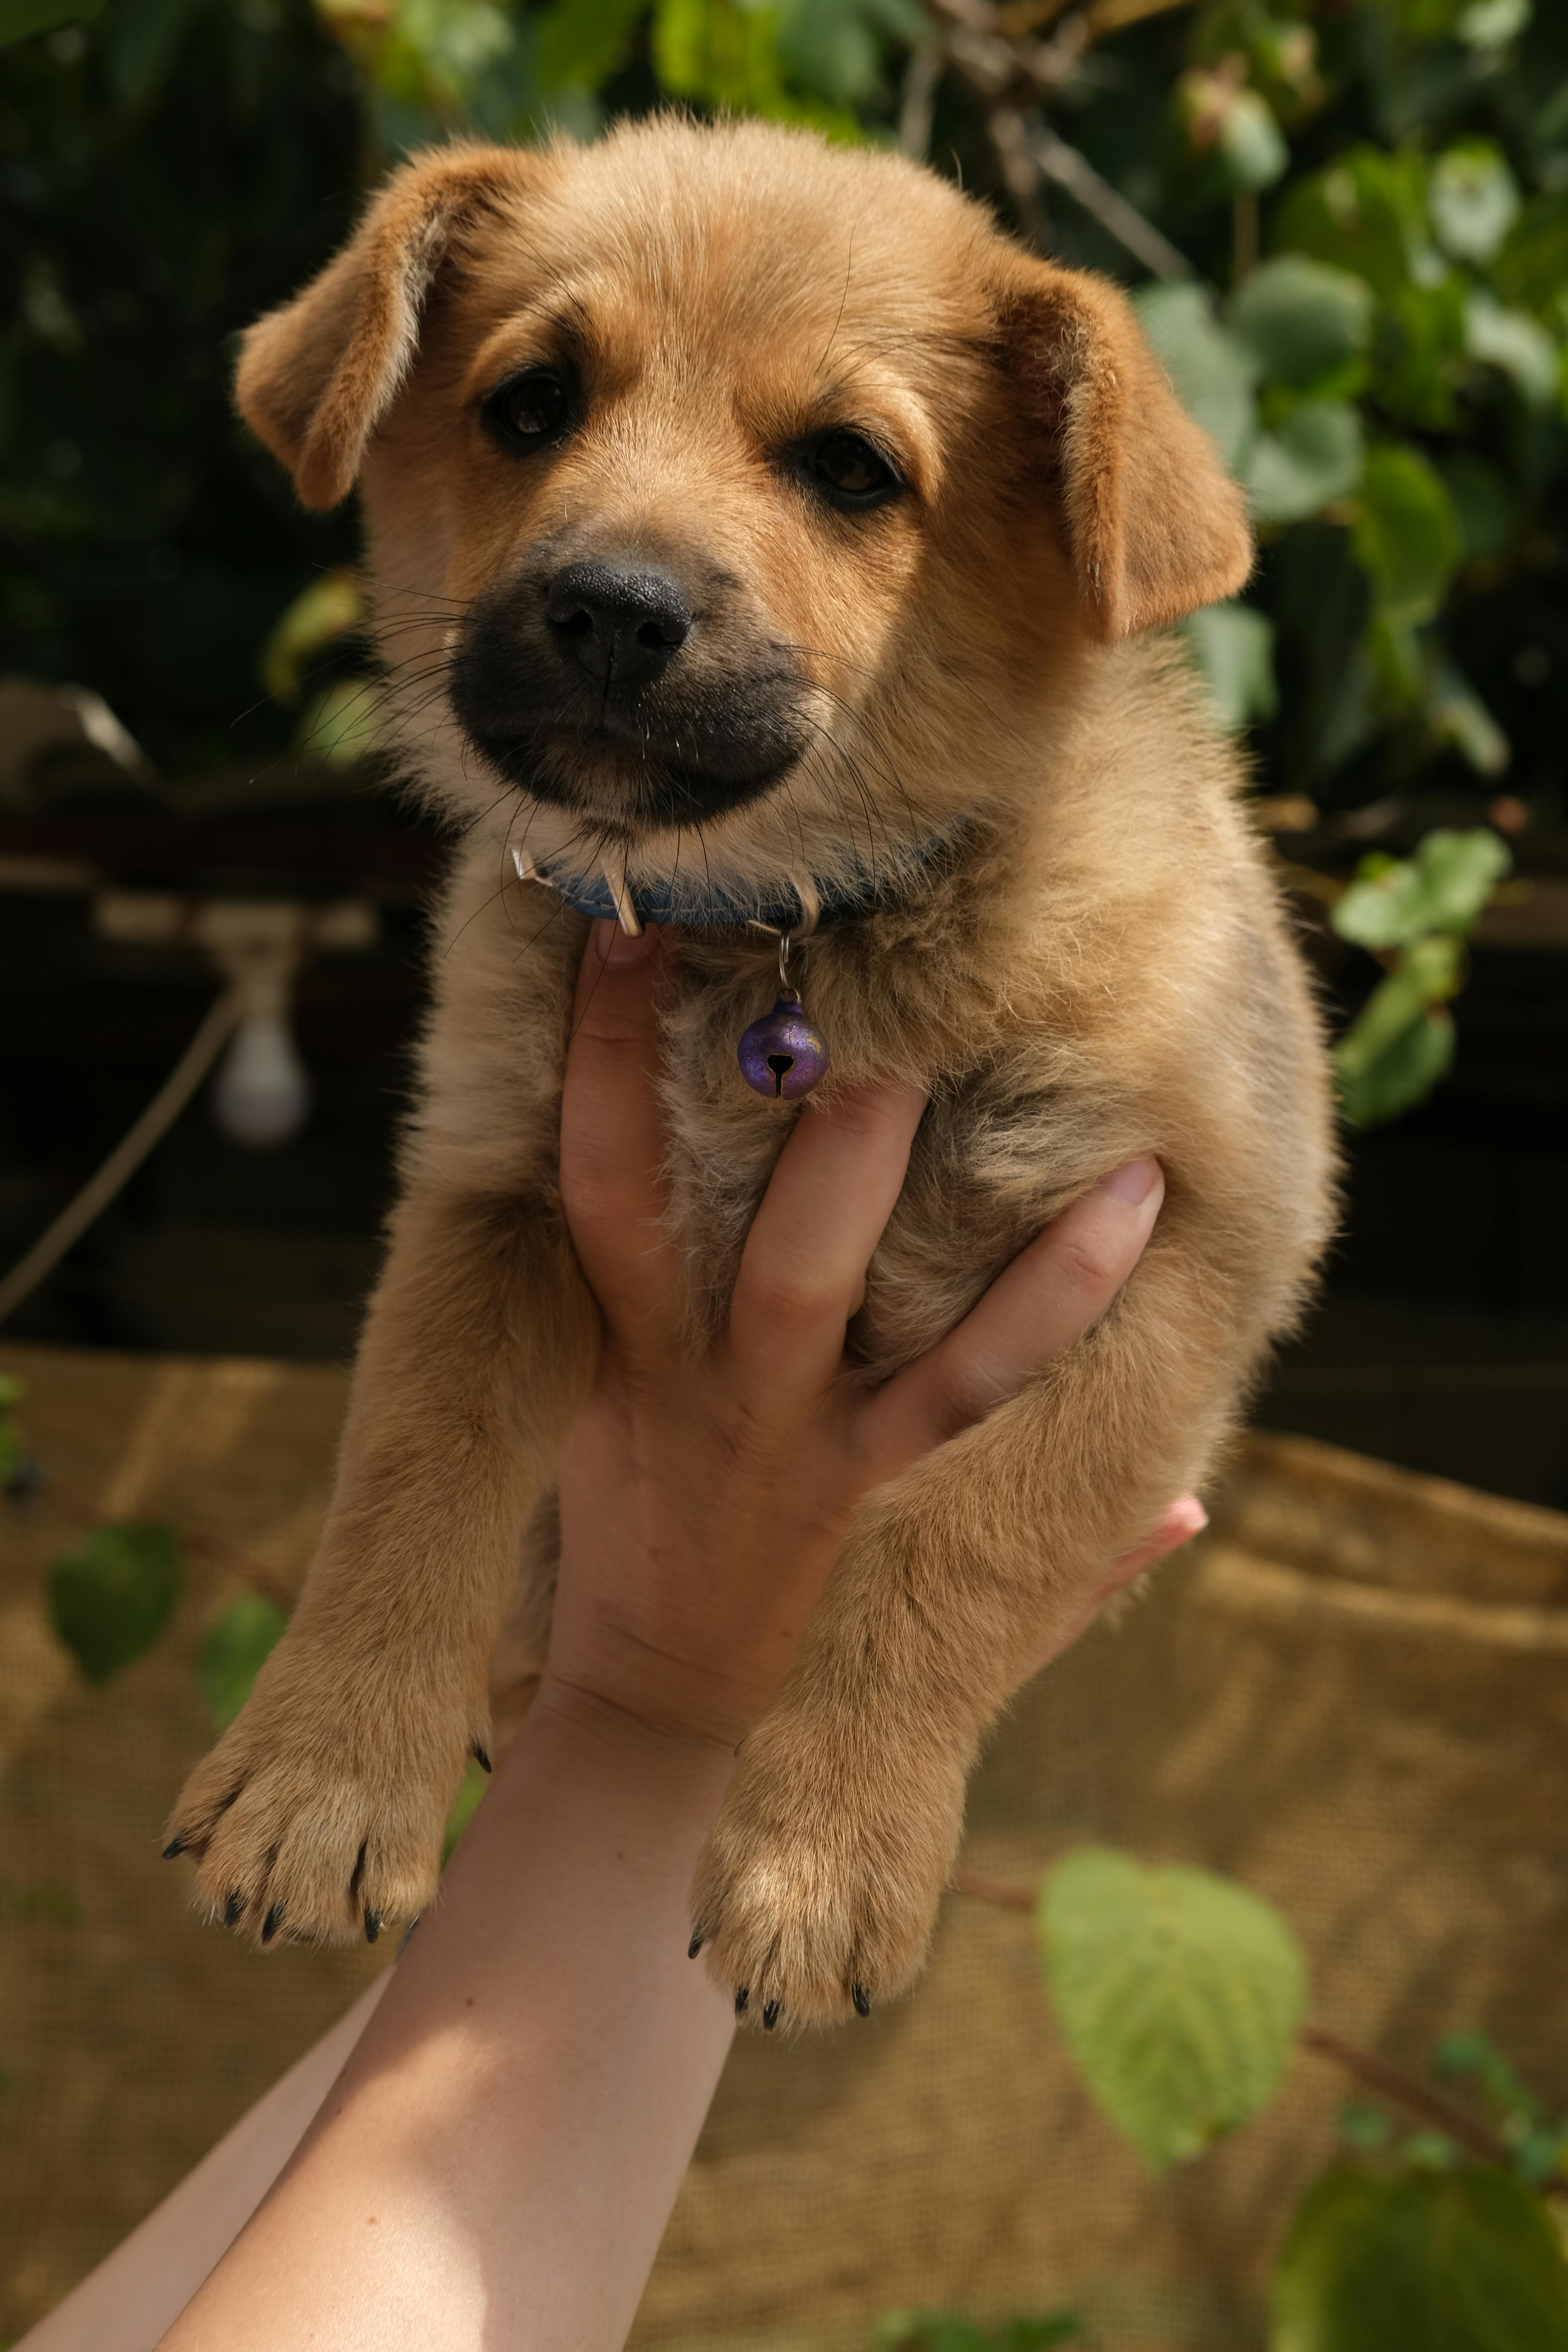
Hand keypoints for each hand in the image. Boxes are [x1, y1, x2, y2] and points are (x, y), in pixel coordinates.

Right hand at [543, 920, 1202, 1752]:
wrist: (649, 1701)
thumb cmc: (631, 1539)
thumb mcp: (597, 1424)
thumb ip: (635, 1292)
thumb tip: (846, 1236)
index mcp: (635, 1341)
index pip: (599, 1182)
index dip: (601, 1060)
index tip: (622, 935)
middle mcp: (709, 1375)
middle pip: (737, 1219)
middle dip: (781, 1099)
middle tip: (823, 957)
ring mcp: (793, 1431)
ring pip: (825, 1278)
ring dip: (882, 1164)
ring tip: (954, 1048)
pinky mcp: (865, 1484)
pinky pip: (968, 1384)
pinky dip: (1059, 1301)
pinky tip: (1140, 1205)